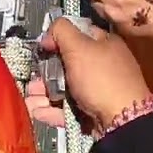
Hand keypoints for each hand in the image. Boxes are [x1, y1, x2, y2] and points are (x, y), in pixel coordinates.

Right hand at [24, 17, 151, 132]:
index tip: (43, 47)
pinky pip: (66, 109)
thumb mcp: (80, 46)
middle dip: (46, 72)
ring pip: (63, 89)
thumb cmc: (102, 79)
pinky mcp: (91, 113)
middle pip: (66, 65)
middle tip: (34, 77)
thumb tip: (51, 30)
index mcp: (104, 45)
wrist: (122, 122)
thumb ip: (62, 31)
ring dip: (44, 92)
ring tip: (30, 98)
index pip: (77, 35)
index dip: (58, 38)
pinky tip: (37, 111)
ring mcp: (97, 92)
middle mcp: (101, 67)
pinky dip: (51, 110)